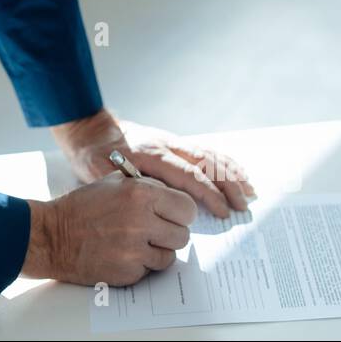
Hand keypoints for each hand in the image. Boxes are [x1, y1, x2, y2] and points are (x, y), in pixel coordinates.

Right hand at [20, 172, 195, 285]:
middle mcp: (140, 221)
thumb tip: (174, 199)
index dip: (181, 214)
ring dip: (157, 252)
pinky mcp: (128, 272)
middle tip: (154, 231)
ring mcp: (134, 250)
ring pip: (169, 256)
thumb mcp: (114, 183)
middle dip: (170, 234)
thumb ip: (148, 186)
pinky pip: (150, 271)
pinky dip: (140, 265)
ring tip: (135, 243)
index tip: (174, 216)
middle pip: (182, 236)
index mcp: (140, 194)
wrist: (53, 236)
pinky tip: (122, 254)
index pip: (187, 209)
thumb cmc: (83, 207)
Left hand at [52, 108, 255, 218]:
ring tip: (250, 191)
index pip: (188, 175)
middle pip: (206, 163)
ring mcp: (171, 141)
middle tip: (243, 206)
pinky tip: (236, 173)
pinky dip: (223, 162)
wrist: (90, 131)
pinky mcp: (173, 142)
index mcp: (150, 154)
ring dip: (232, 173)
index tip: (222, 211)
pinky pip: (204, 150)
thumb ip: (131, 187)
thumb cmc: (94, 157)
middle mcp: (165, 145)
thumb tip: (156, 203)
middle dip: (228, 185)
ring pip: (209, 155)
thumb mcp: (104, 174)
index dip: (208, 194)